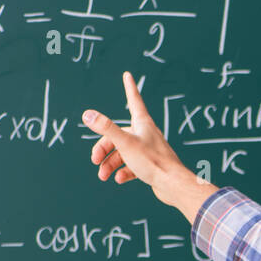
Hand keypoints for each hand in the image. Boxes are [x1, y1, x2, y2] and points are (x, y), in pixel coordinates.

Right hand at [81, 71, 215, 217]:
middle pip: (119, 135)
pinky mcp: (150, 166)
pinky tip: (119, 179)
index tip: (127, 75)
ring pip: (123, 153)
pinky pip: (132, 166)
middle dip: (104, 148)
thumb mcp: (125, 143)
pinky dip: (123, 172)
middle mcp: (146, 134)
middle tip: (95, 161)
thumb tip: (87, 115)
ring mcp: (148, 151)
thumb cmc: (153, 161)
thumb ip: (106, 128)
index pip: (134, 100)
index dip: (129, 87)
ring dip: (110, 164)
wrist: (173, 185)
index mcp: (143, 124)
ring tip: (103, 176)